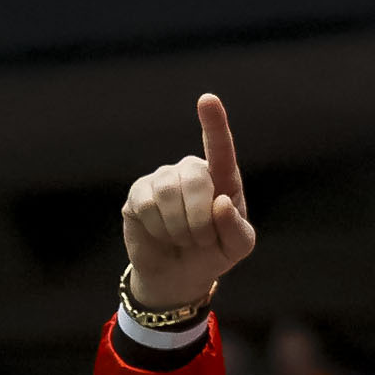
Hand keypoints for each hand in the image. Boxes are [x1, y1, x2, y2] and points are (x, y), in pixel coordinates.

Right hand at [121, 93, 257, 309]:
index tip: (207, 100)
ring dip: (180, 228)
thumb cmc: (214, 252)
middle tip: (202, 240)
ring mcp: (162, 179)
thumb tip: (220, 202)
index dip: (214, 124)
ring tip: (184, 239)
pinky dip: (160, 229)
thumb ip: (237, 228)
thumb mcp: (237, 247)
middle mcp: (191, 171)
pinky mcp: (138, 193)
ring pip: (168, 194)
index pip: (220, 147)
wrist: (180, 275)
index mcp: (222, 178)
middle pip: (194, 179)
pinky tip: (163, 234)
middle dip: (200, 219)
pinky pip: (147, 206)